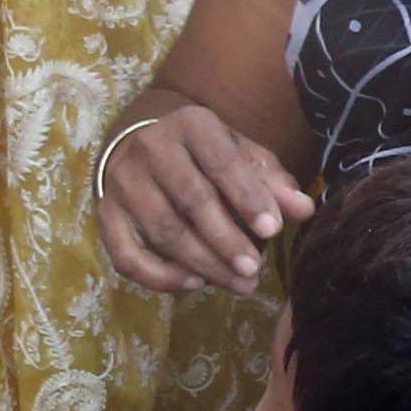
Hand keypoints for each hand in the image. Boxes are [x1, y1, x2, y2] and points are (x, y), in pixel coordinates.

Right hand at [98, 99, 312, 295]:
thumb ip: (272, 182)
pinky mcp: (106, 214)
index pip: (221, 162)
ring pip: (163, 231)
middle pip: (191, 200)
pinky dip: (160, 276)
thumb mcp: (241, 156)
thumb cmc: (204, 155)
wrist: (144, 145)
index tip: (273, 230)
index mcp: (191, 125)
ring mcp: (123, 181)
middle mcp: (151, 147)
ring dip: (203, 264)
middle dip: (226, 240)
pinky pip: (126, 254)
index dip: (247, 197)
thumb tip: (305, 209)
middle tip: (254, 270)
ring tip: (237, 284)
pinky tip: (193, 285)